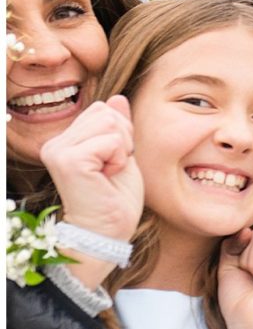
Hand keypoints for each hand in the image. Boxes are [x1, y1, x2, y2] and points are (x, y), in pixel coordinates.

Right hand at [38, 96, 143, 246]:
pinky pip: (110, 141)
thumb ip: (119, 127)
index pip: (102, 110)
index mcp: (66, 140)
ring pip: (109, 123)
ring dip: (120, 150)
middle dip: (122, 140)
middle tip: (112, 169)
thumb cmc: (115, 199)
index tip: (114, 162)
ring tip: (109, 173)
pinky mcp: (68, 160)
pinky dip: (118, 159)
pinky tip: (107, 177)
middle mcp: (56, 143)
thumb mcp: (122, 155)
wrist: (108, 231)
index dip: (121, 134)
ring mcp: (59, 150)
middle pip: (106, 113)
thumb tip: (118, 97)